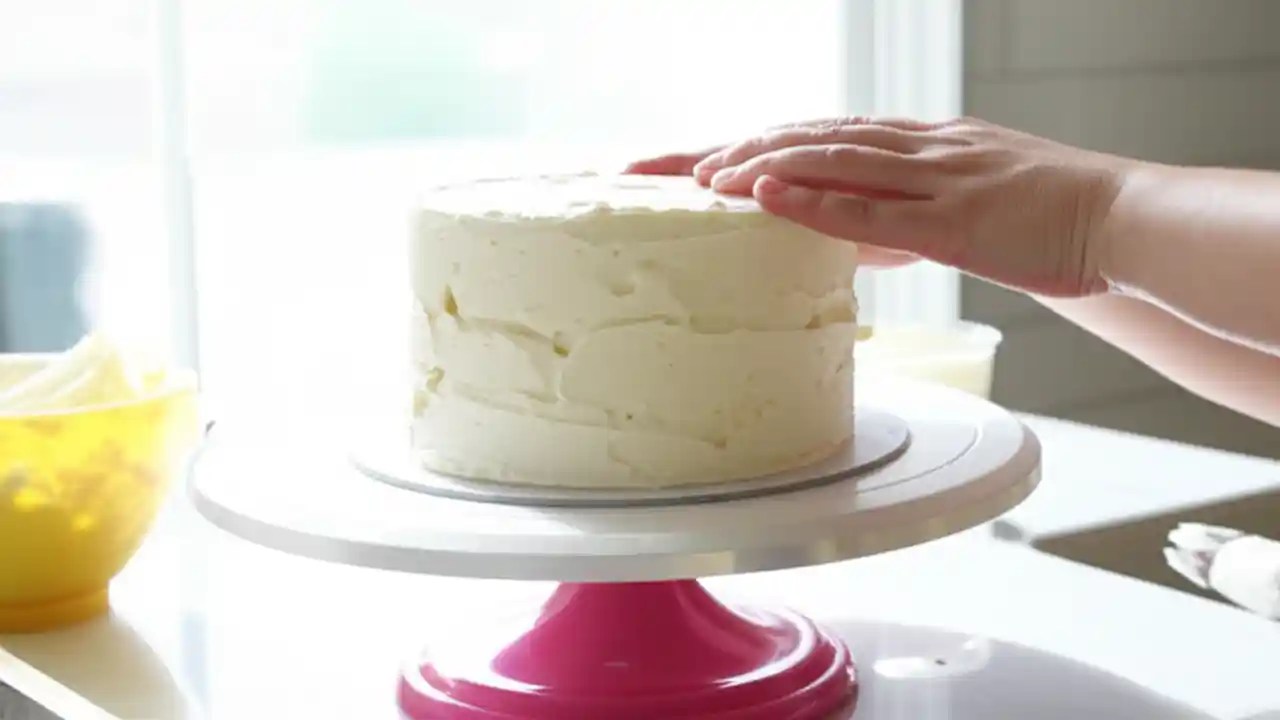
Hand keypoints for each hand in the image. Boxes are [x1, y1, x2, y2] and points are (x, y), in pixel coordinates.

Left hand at [630, 117, 1134, 295]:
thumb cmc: (1049, 221)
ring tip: (709, 178)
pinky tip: (770, 197)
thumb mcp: (969, 205)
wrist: (1124, 222)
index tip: (719, 157)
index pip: (832, 135)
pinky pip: (874, 207)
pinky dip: (815, 200)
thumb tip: (852, 235)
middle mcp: (925, 149)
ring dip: (766, 166)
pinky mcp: (957, 221)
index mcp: (928, 144)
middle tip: (689, 168)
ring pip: (835, 161)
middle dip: (748, 149)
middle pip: (818, 138)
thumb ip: (908, 212)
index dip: (771, 143)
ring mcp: (939, 180)